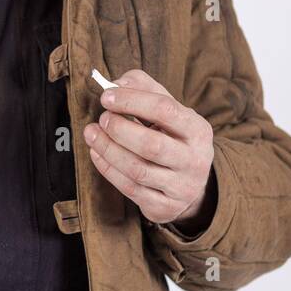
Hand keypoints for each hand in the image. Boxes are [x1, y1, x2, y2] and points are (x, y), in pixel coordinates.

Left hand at [82, 69, 215, 229]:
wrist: (190, 182)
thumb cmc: (173, 135)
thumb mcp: (168, 108)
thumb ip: (144, 87)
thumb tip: (115, 83)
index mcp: (198, 130)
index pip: (165, 110)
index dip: (132, 100)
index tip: (107, 97)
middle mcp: (194, 160)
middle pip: (152, 145)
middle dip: (119, 129)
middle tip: (102, 119)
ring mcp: (181, 187)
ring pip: (137, 170)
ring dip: (108, 149)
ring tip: (92, 133)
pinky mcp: (165, 207)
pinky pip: (130, 189)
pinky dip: (108, 169)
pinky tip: (97, 153)